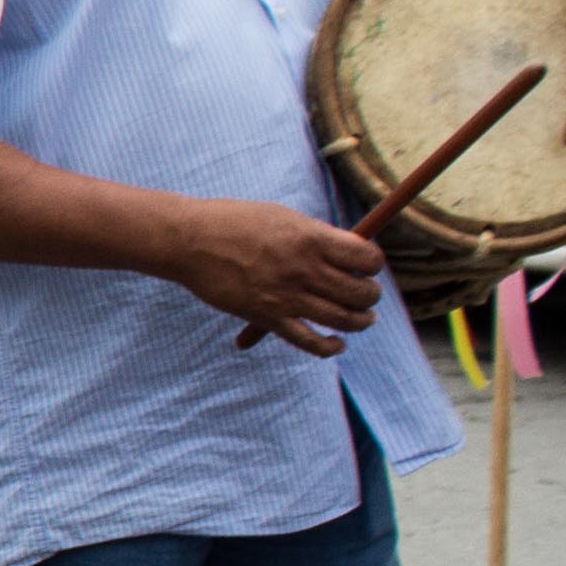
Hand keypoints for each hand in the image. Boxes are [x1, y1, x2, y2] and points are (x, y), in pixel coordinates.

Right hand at [169, 197, 382, 356]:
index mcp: (313, 239)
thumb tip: (343, 252)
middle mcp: (305, 269)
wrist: (190, 241)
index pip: (368, 259)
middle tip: (367, 295)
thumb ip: (314, 236)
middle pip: (362, 292)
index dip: (374, 264)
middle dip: (371, 296)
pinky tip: (336, 344)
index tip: (368, 267)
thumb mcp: (282, 217)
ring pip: (344, 319)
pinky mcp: (268, 317)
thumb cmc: (234, 222)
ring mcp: (287, 296)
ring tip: (363, 320)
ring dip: (360, 322)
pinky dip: (329, 347)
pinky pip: (310, 342)